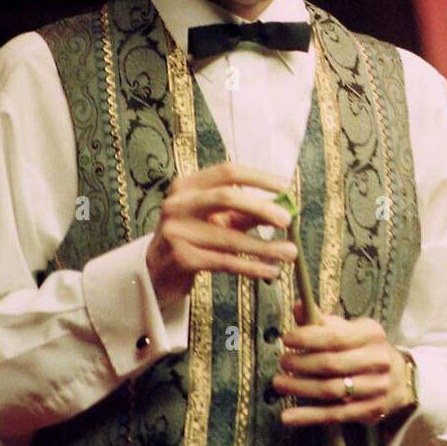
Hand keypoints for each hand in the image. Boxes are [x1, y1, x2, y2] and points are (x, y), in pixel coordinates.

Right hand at [146, 162, 298, 306]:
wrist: (156, 273)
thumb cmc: (194, 238)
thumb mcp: (216, 219)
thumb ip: (246, 211)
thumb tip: (284, 207)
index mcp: (187, 186)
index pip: (228, 172)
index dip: (259, 177)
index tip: (286, 187)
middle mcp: (177, 204)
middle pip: (227, 197)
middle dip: (262, 208)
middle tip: (288, 221)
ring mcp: (175, 232)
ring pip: (230, 238)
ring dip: (265, 247)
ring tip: (290, 252)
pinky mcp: (180, 259)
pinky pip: (226, 262)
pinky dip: (253, 267)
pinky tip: (271, 270)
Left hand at [274, 304, 413, 426]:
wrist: (399, 378)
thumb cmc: (365, 350)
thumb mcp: (351, 330)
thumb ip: (323, 322)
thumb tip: (299, 307)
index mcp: (372, 335)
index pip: (336, 337)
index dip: (308, 338)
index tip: (287, 339)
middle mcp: (379, 360)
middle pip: (332, 364)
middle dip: (301, 364)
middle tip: (283, 363)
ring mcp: (377, 387)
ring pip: (331, 390)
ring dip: (300, 388)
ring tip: (279, 383)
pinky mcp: (371, 410)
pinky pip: (335, 414)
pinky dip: (309, 416)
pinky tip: (288, 416)